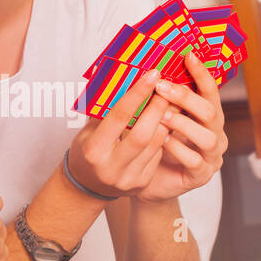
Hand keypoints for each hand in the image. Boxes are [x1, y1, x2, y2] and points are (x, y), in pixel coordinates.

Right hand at [65, 68, 174, 199]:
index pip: (119, 116)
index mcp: (94, 150)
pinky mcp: (142, 183)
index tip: (152, 75)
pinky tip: (166, 122)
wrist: (88, 185)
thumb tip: (126, 77)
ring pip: (156, 144)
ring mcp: (128, 178)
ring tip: (171, 101)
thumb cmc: (88, 150)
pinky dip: (163, 136)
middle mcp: (111, 167)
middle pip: (142, 133)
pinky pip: (158, 154)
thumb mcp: (89, 129)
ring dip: (167, 120)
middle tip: (167, 88)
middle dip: (158, 107)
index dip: (137, 93)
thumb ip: (106, 109)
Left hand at [134, 51, 227, 202]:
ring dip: (183, 123)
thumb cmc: (154, 145)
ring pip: (207, 137)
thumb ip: (163, 98)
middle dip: (186, 98)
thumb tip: (150, 68)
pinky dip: (179, 149)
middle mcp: (215, 133)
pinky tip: (163, 141)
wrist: (149, 182)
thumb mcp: (159, 117)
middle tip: (162, 87)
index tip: (188, 56)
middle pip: (210, 111)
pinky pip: (195, 160)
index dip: (201, 73)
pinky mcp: (202, 175)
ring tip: (161, 116)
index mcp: (208, 115)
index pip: (210, 91)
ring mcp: (212, 155)